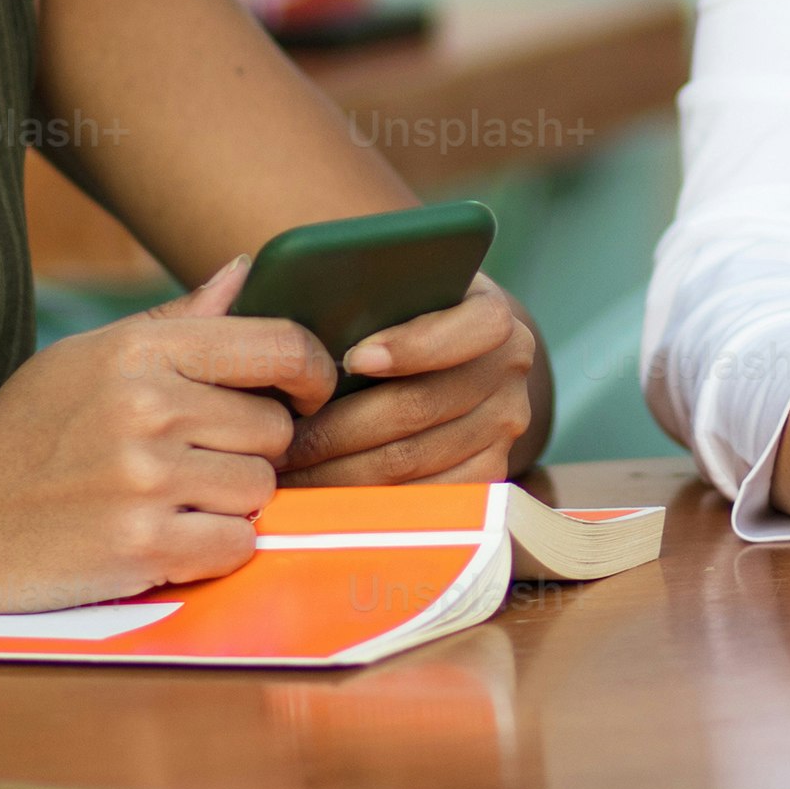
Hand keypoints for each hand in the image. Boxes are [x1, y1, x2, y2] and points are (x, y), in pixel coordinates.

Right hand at [0, 260, 337, 608]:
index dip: (311, 373)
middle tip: (191, 464)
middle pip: (276, 430)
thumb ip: (178, 320)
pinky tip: (163, 540)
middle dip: (248, 453)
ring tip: (167, 501)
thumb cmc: (26, 435)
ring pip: (261, 491)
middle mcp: (147, 407)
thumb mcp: (90, 359)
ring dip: (229, 506)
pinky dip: (211, 552)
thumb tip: (249, 269)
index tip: (304, 393)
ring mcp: (144, 478)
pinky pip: (236, 547)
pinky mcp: (142, 545)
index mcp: (139, 351)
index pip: (278, 345)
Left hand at [285, 274, 542, 487]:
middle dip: (338, 428)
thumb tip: (283, 286)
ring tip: (286, 470)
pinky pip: (422, 500)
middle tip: (280, 439)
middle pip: (420, 407)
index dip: (413, 346)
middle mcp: (509, 373)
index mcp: (491, 315)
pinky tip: (321, 494)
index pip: (471, 327)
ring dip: (339, 471)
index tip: (353, 360)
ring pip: (411, 461)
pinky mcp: (490, 473)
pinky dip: (366, 502)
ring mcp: (503, 428)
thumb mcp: (396, 289)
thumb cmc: (402, 319)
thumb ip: (364, 288)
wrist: (454, 363)